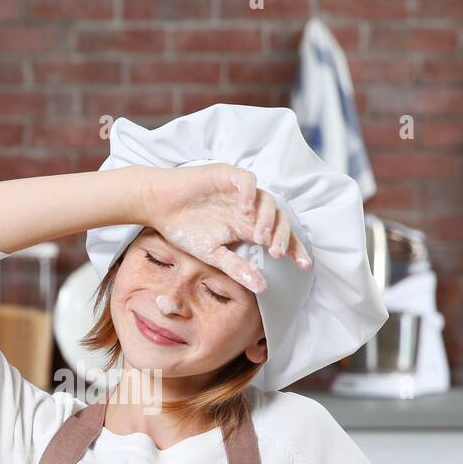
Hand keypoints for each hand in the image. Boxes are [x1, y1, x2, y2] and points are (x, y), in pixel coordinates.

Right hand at [140, 163, 312, 292]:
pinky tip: (245, 209)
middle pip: (280, 218)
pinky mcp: (227, 175)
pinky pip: (247, 181)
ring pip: (267, 199)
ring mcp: (239, 191)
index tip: (304, 267)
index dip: (293, 249)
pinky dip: (249, 193)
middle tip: (277, 254)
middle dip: (284, 237)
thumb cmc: (184, 228)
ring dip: (268, 219)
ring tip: (260, 237)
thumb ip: (237, 268)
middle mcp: (249, 208)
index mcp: (248, 226)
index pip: (279, 236)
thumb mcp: (213, 255)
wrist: (158, 205)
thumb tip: (262, 287)